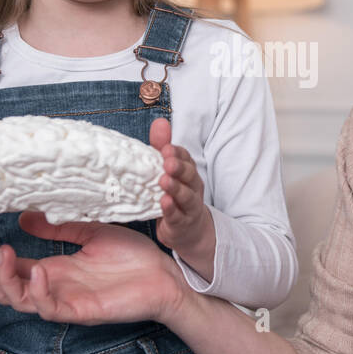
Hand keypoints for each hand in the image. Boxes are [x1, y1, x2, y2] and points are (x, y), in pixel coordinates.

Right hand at [0, 213, 186, 326]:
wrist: (166, 276)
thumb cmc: (133, 256)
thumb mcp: (92, 232)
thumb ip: (60, 227)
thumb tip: (25, 216)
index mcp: (56, 269)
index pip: (11, 267)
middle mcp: (55, 287)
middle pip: (5, 287)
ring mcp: (66, 301)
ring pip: (19, 301)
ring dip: (5, 279)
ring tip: (3, 252)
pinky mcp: (81, 311)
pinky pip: (49, 308)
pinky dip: (37, 292)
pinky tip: (37, 269)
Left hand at [148, 117, 213, 256]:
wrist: (188, 230)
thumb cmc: (174, 196)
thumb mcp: (167, 171)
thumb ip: (162, 147)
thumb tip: (160, 122)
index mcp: (188, 172)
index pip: (186, 158)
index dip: (178, 153)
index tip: (166, 148)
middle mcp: (192, 187)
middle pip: (189, 175)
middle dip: (179, 167)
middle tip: (167, 162)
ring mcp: (189, 206)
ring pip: (186, 196)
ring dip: (175, 188)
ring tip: (164, 181)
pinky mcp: (181, 223)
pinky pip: (178, 216)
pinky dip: (171, 209)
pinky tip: (164, 203)